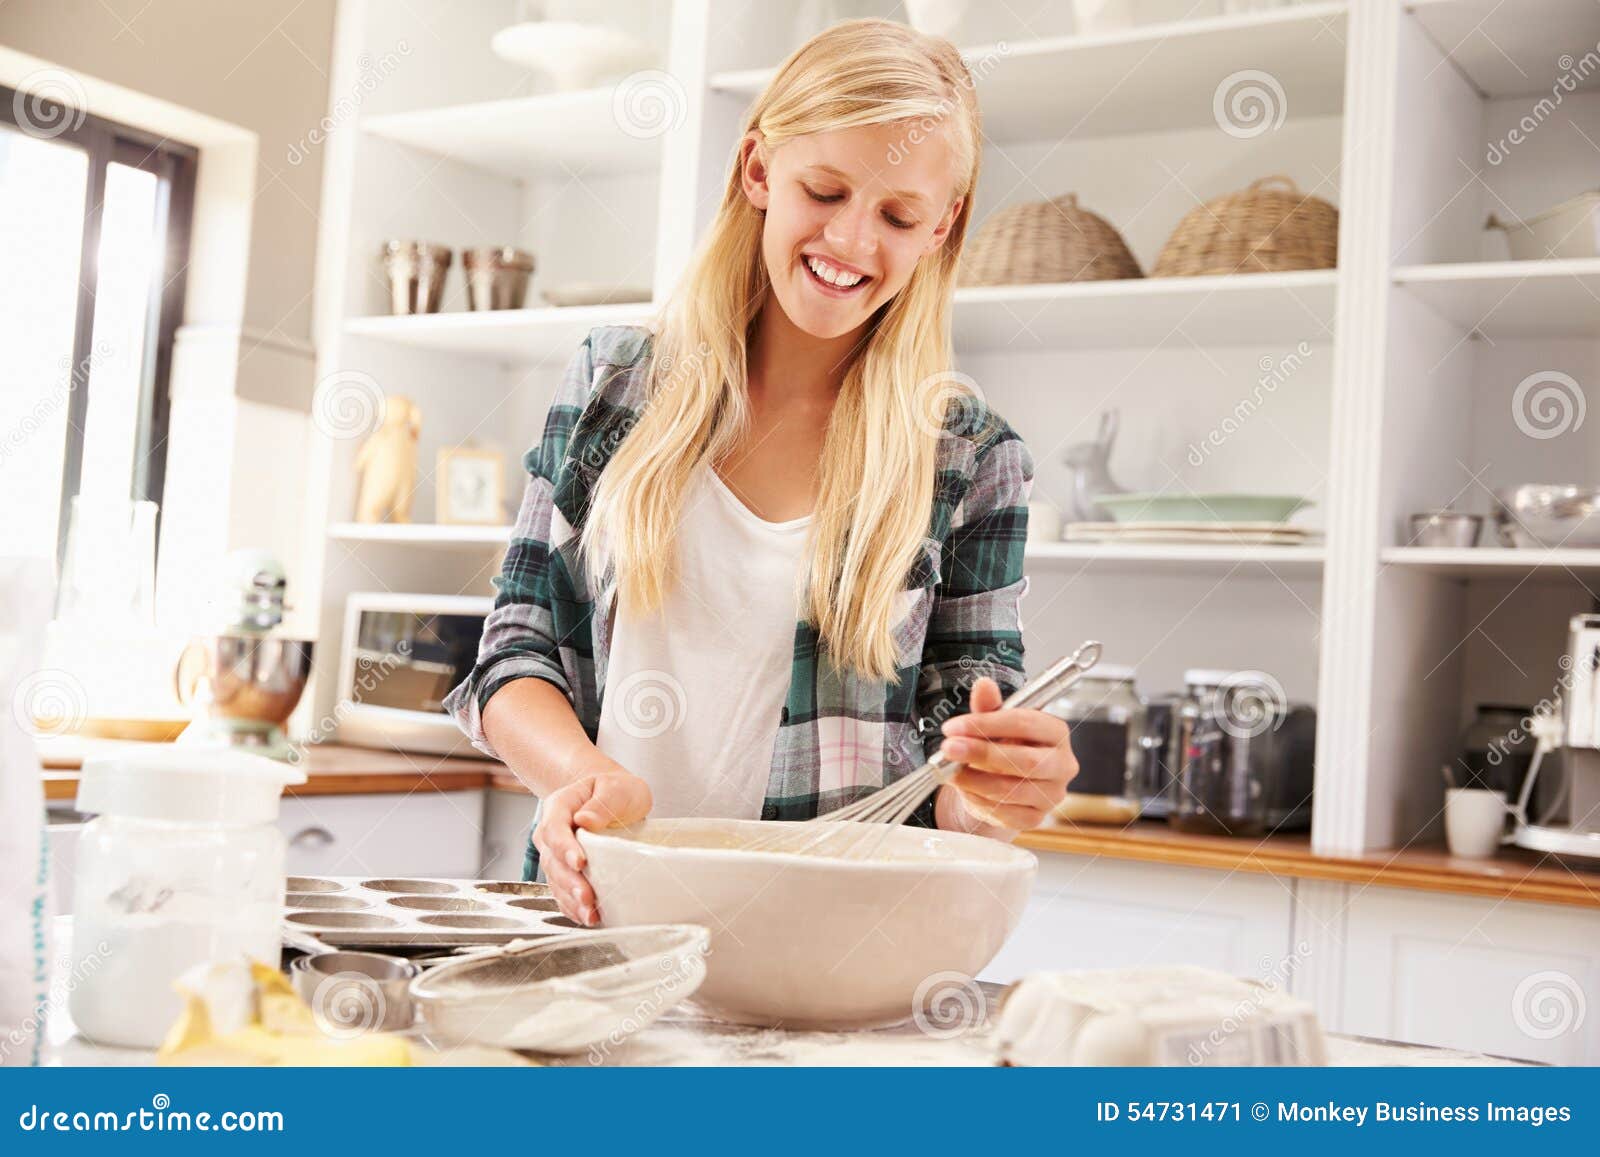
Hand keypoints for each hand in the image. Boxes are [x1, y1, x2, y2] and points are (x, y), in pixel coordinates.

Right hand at [532, 767, 651, 926]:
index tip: (580, 862)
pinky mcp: (565, 872)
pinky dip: (573, 907)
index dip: (564, 848)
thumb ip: (602, 802)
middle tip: (587, 896)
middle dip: (569, 882)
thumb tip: (586, 819)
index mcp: (559, 807)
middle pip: (552, 860)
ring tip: (590, 914)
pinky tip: (586, 916)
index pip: (554, 828)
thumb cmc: (614, 790)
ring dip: (571, 900)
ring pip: (556, 880)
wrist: (612, 798)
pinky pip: (563, 892)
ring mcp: (555, 854)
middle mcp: (551, 833)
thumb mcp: (615, 787)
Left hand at [935, 676, 1077, 834]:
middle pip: (1025, 761)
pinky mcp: (1035, 818)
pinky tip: (964, 789)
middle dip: (981, 754)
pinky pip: (1004, 813)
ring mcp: (1052, 794)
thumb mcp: (994, 721)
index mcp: (1056, 732)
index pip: (1026, 724)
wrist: (1001, 780)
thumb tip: (984, 685)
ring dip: (973, 780)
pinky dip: (978, 800)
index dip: (986, 724)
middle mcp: (1062, 765)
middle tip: (948, 748)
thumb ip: (989, 705)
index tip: (953, 727)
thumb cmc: (1003, 744)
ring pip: (1011, 790)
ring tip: (949, 770)